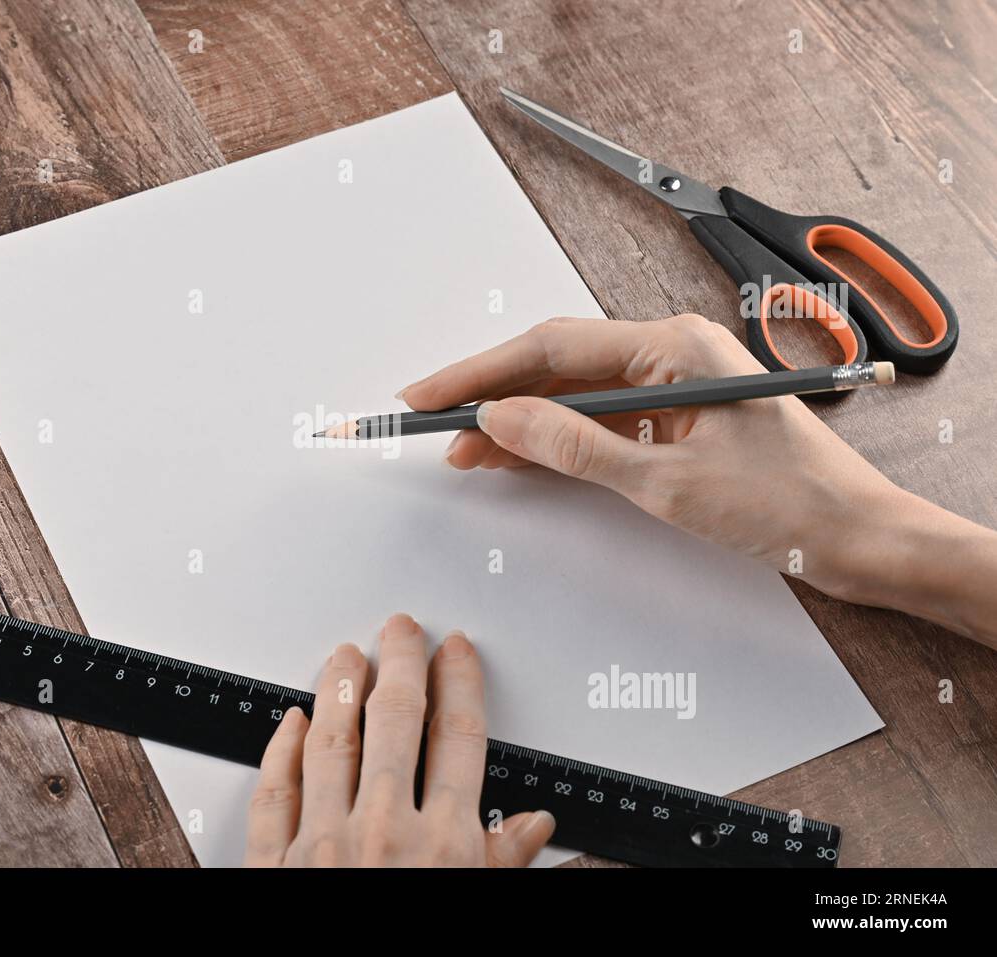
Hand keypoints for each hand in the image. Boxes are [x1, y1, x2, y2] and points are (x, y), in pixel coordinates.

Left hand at [243, 614, 555, 865]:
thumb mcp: (483, 913)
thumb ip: (509, 870)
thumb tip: (540, 830)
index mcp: (449, 848)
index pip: (461, 739)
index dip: (461, 683)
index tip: (458, 651)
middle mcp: (385, 834)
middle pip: (396, 721)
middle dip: (401, 663)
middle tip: (401, 628)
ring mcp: (324, 845)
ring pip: (332, 741)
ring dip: (340, 689)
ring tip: (346, 654)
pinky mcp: (274, 866)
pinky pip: (273, 794)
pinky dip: (280, 753)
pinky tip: (290, 723)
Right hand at [398, 315, 996, 645]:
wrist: (854, 537)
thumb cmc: (786, 504)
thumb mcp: (664, 482)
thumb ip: (574, 446)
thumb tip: (502, 419)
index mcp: (675, 345)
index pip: (553, 348)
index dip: (480, 374)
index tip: (429, 396)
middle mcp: (672, 351)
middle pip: (557, 363)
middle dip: (491, 395)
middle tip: (430, 422)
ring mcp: (674, 382)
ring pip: (573, 392)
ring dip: (519, 419)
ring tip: (463, 449)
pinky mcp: (676, 414)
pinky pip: (600, 417)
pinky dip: (556, 437)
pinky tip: (516, 453)